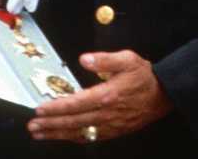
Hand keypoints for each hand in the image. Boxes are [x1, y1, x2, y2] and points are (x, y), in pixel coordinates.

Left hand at [27, 50, 172, 142]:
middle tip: (33, 126)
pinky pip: (90, 137)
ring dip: (57, 134)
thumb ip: (105, 59)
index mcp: (107, 95)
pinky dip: (74, 138)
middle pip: (73, 121)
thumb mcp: (127, 59)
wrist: (163, 95)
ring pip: (79, 132)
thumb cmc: (144, 76)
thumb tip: (85, 59)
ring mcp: (110, 125)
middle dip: (50, 124)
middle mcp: (106, 113)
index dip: (56, 107)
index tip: (40, 109)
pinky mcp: (114, 131)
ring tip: (40, 134)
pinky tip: (63, 137)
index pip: (75, 103)